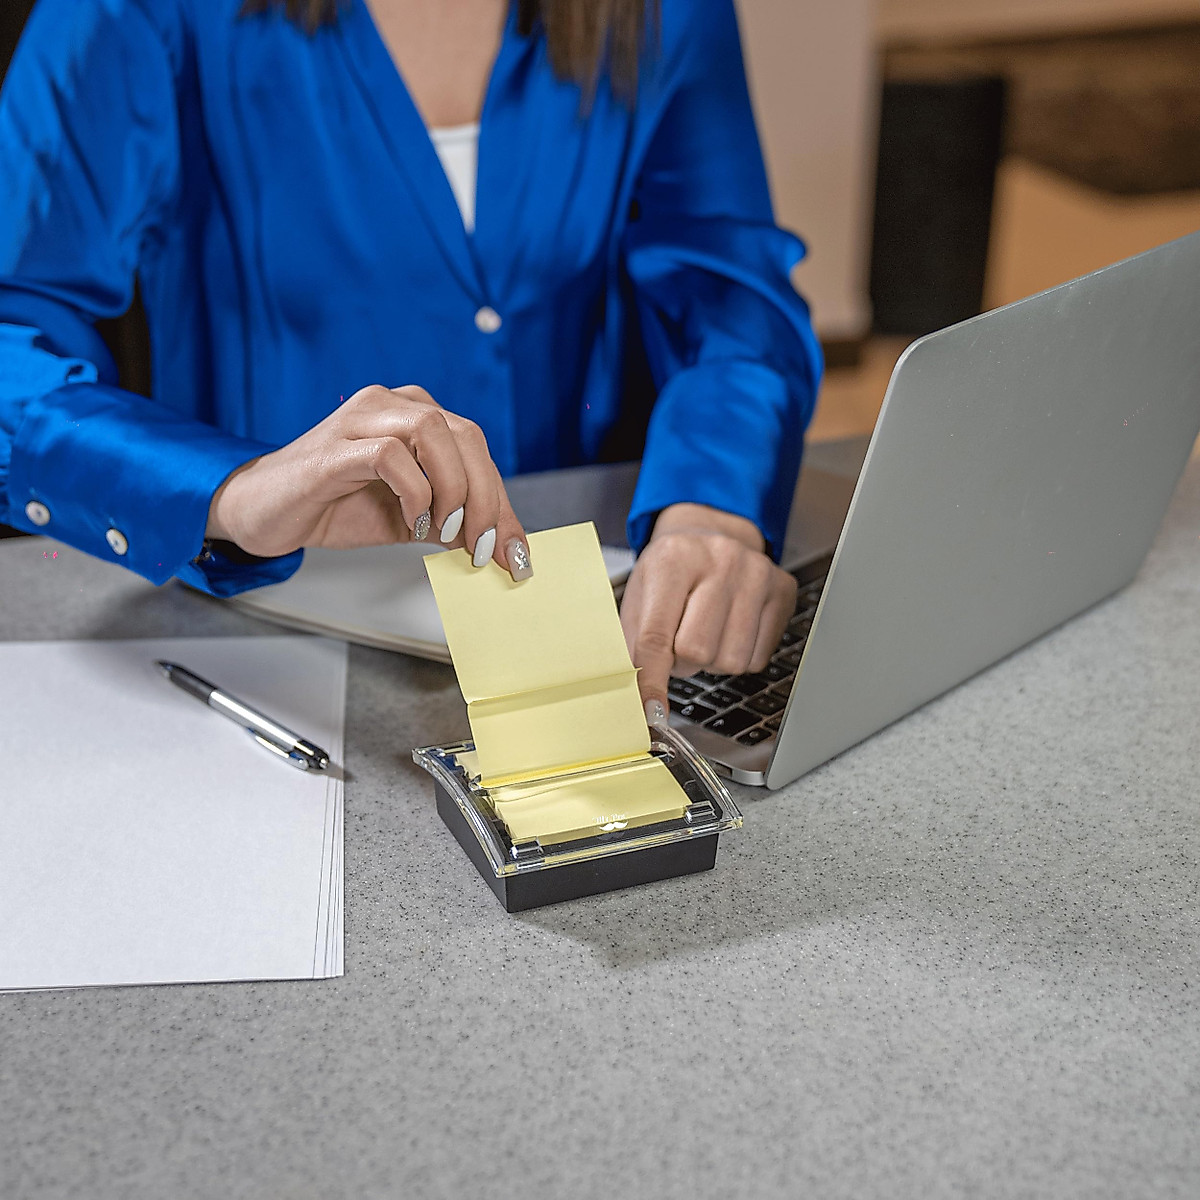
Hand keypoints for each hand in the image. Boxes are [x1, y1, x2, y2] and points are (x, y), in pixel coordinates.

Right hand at [206, 384, 531, 577]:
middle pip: (467, 436)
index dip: (501, 502)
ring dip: (453, 489)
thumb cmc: (334, 506)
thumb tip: (503, 548)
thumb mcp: (412, 519)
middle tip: (484, 548)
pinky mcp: (337, 445)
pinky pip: (391, 454)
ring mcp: (362, 417)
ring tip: (445, 531)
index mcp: (416, 415)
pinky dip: (414, 491)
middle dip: (486, 499)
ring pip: (435, 432)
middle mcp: (393, 405)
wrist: (265, 513)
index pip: (478, 451)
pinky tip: (410, 520)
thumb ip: (455, 524)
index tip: (514, 553)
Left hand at [620, 503, 796, 719]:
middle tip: (678, 643)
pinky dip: (738, 655)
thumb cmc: (669, 571)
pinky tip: (729, 629)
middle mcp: (720, 560)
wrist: (708, 534)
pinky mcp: (782, 590)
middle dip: (683, 662)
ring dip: (712, 661)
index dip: (652, 681)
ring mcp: (756, 573)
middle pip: (698, 652)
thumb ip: (634, 648)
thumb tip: (637, 702)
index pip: (657, 637)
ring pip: (731, 661)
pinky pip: (758, 658)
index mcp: (673, 559)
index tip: (652, 713)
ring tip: (704, 632)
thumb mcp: (639, 598)